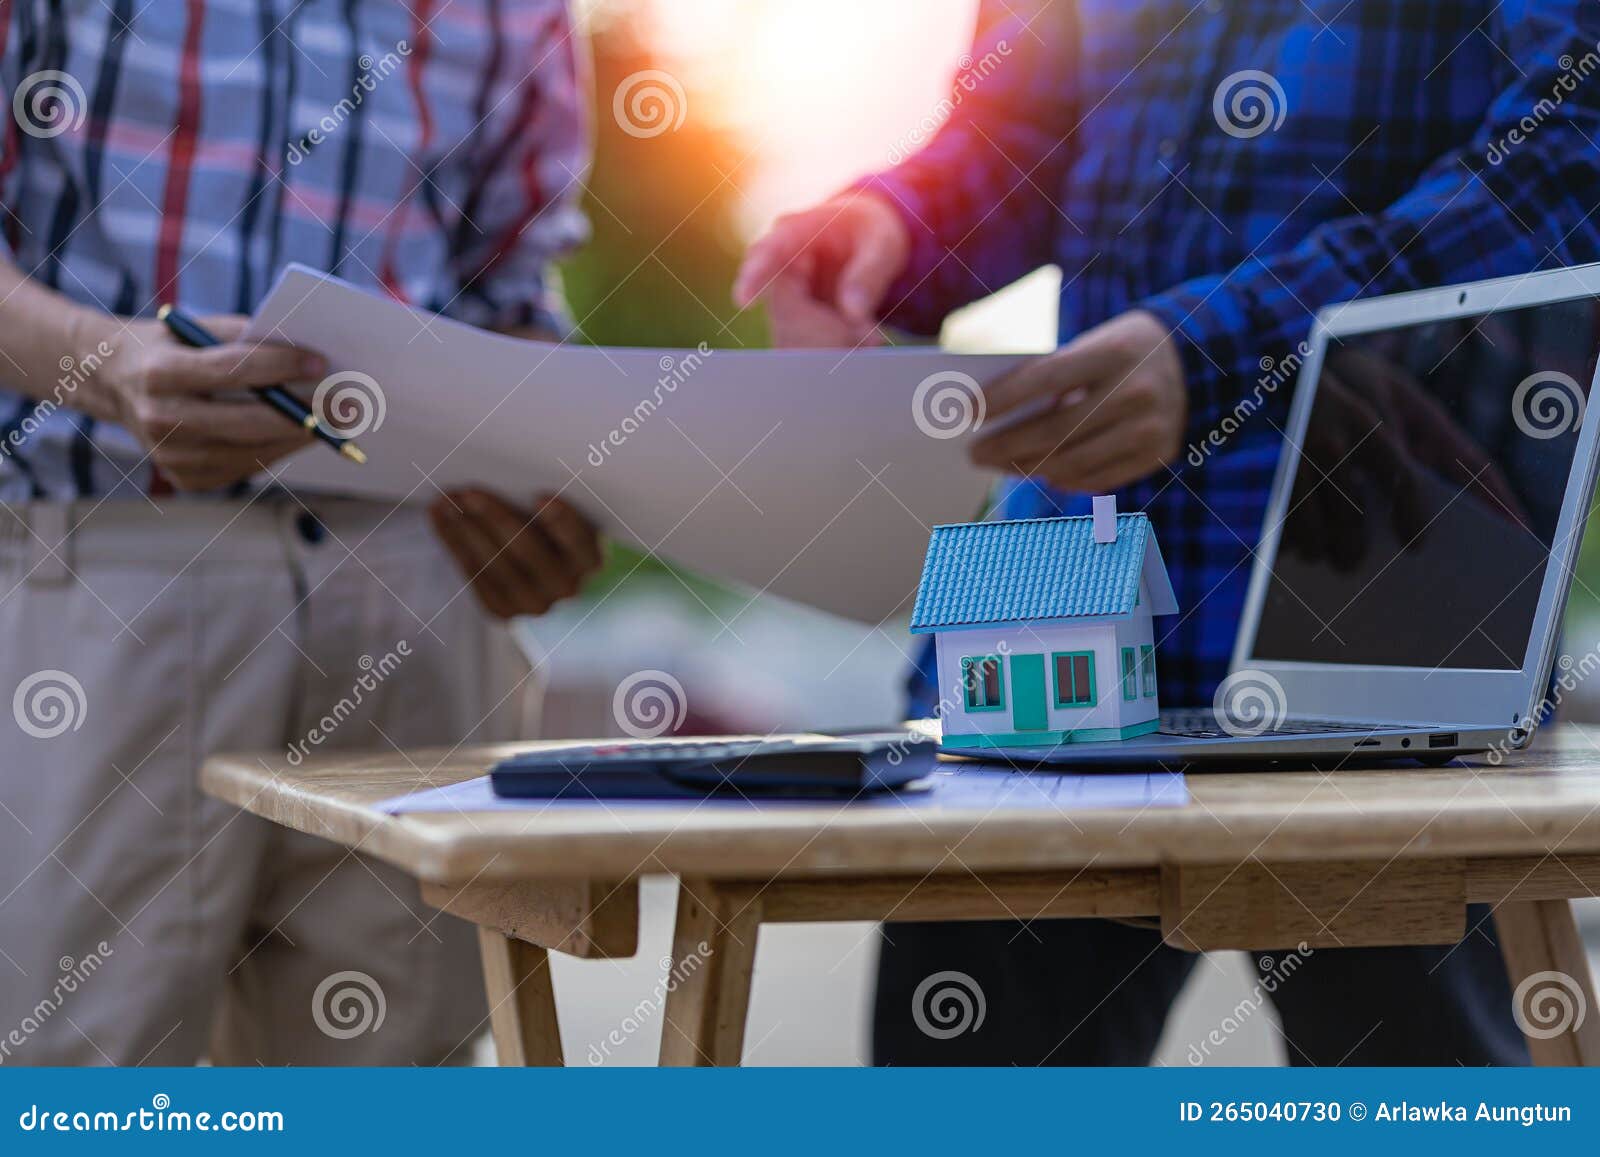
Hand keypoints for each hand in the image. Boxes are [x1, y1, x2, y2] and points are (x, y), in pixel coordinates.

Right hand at [88, 315, 323, 490]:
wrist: (115, 382)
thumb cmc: (171, 347)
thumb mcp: (196, 328)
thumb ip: (245, 339)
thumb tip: (307, 357)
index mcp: (159, 374)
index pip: (231, 370)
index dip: (280, 365)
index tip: (321, 360)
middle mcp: (160, 419)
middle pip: (248, 422)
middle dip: (306, 414)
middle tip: (350, 406)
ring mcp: (170, 456)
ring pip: (252, 451)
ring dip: (299, 437)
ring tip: (336, 422)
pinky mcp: (185, 478)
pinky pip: (245, 467)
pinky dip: (276, 450)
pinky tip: (300, 435)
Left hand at [429, 490, 603, 618]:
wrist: (539, 574)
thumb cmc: (550, 527)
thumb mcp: (561, 516)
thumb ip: (546, 502)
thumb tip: (503, 469)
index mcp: (590, 560)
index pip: (578, 540)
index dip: (561, 521)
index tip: (540, 496)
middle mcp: (567, 587)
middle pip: (528, 550)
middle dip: (496, 518)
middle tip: (469, 491)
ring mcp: (535, 604)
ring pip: (495, 563)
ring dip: (466, 529)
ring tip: (445, 500)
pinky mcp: (504, 611)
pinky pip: (473, 574)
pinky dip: (453, 542)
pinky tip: (439, 516)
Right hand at [733, 192, 909, 347]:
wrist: (864, 239)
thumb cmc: (871, 232)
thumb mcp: (882, 244)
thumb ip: (869, 274)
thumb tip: (852, 312)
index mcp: (796, 230)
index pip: (768, 253)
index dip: (754, 276)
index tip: (743, 299)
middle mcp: (778, 263)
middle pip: (783, 309)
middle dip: (825, 331)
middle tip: (871, 337)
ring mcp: (780, 295)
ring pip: (791, 336)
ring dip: (832, 345)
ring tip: (870, 336)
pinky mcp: (787, 321)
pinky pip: (802, 348)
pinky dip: (833, 351)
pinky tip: (860, 341)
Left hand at [969, 311, 1186, 491]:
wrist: (1197, 360)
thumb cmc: (1123, 350)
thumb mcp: (1094, 344)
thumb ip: (1052, 376)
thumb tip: (993, 416)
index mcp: (1114, 352)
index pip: (1046, 378)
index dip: (1003, 398)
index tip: (968, 412)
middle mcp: (1136, 392)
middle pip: (1054, 431)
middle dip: (1005, 446)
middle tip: (974, 452)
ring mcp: (1150, 429)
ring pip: (1071, 463)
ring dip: (1027, 468)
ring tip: (1001, 464)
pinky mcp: (1158, 455)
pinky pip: (1096, 479)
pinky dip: (1061, 478)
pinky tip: (1040, 471)